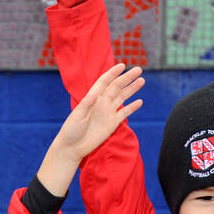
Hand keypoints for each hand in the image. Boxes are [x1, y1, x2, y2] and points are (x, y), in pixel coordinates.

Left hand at [38, 63, 144, 194]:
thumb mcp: (77, 116)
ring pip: (122, 97)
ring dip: (132, 89)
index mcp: (92, 98)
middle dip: (127, 78)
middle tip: (139, 69)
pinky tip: (140, 101)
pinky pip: (124, 113)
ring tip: (142, 80)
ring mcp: (107, 112)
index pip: (104, 82)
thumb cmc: (71, 130)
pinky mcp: (112, 123)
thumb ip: (87, 104)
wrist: (73, 147)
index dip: (113, 73)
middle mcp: (101, 103)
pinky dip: (132, 107)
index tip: (123, 65)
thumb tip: (96, 93)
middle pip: (116, 87)